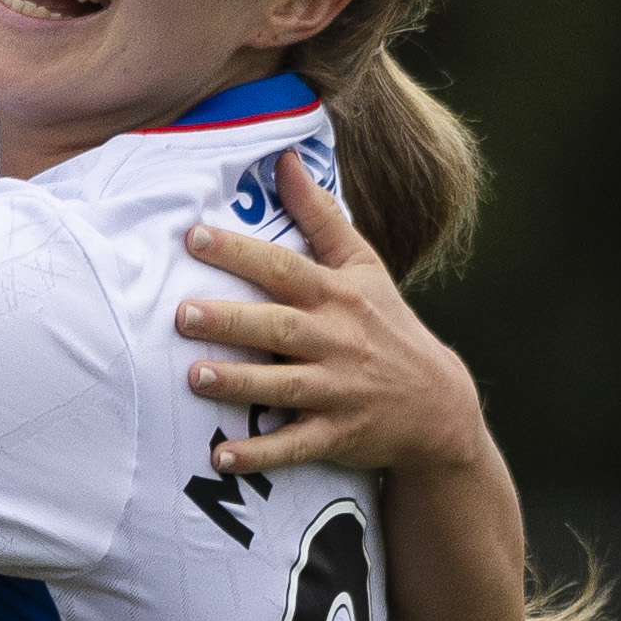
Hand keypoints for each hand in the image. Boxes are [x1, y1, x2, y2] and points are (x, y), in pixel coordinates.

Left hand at [178, 152, 484, 478]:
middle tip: (182, 314)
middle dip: (232, 321)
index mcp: (337, 296)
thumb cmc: (386, 325)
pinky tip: (221, 458)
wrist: (438, 402)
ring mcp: (338, 391)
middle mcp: (337, 341)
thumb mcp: (364, 266)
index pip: (284, 268)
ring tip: (194, 377)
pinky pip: (294, 446)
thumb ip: (321, 217)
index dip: (240, 252)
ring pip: (283, 387)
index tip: (194, 237)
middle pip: (279, 327)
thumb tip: (285, 161)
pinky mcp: (337, 435)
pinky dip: (260, 454)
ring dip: (239, 384)